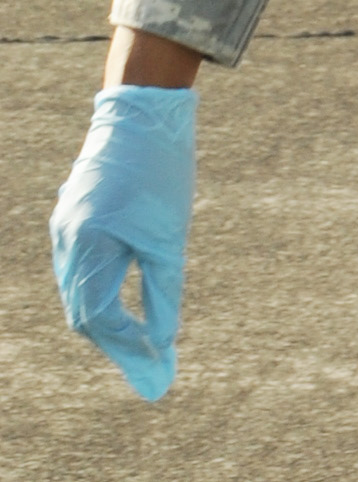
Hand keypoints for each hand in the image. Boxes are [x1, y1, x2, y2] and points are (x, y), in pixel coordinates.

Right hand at [50, 86, 198, 401]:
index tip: (157, 368)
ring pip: (78, 292)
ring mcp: (64, 227)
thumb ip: (164, 293)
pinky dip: (100, 294)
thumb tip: (163, 342)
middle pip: (83, 311)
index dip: (128, 348)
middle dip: (117, 342)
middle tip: (150, 368)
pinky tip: (125, 306)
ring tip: (141, 346)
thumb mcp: (169, 238)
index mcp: (89, 246)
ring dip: (107, 321)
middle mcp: (67, 240)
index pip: (100, 317)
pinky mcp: (71, 217)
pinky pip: (78, 269)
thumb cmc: (162, 173)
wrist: (142, 113)